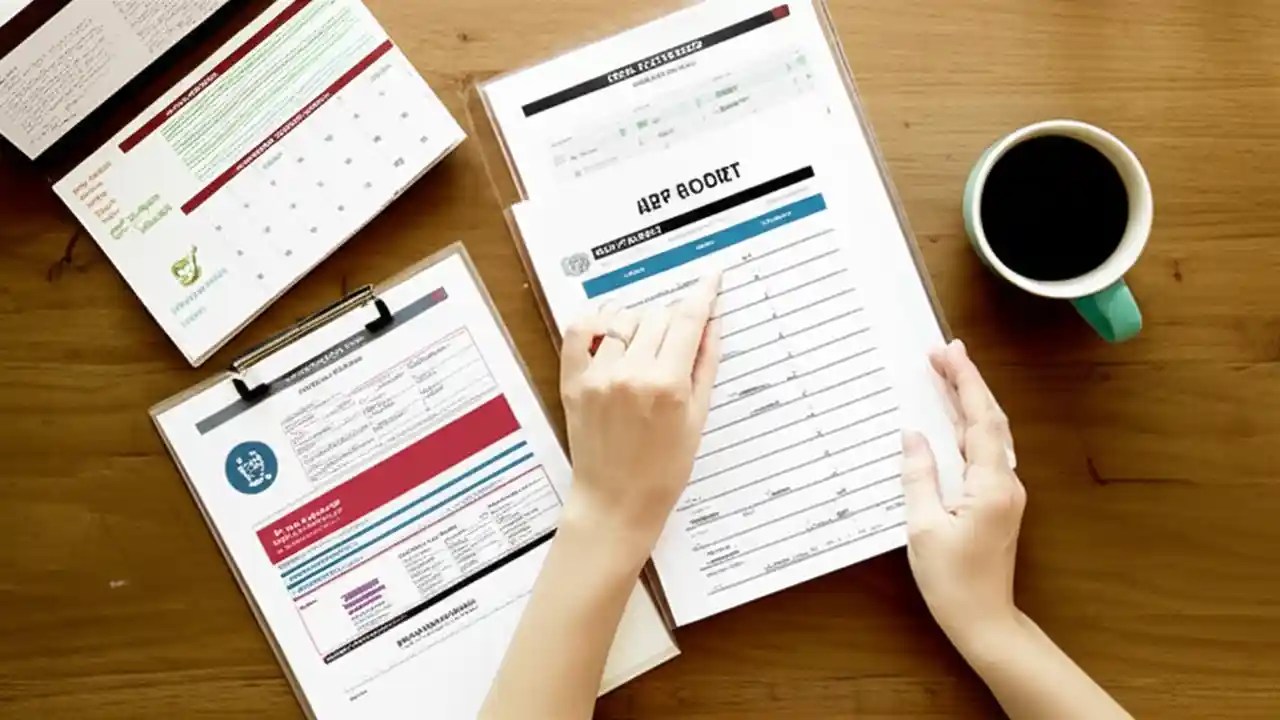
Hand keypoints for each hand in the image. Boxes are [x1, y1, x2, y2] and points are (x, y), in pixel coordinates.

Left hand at [559, 273, 721, 562]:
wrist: (616, 503)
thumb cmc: (664, 470)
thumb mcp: (698, 419)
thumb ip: (706, 365)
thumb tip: (713, 322)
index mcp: (669, 384)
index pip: (688, 320)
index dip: (703, 294)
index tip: (710, 279)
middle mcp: (632, 374)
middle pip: (658, 315)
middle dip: (673, 320)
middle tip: (676, 342)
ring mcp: (599, 376)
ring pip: (623, 319)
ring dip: (639, 324)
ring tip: (645, 348)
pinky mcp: (574, 382)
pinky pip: (579, 330)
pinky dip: (594, 322)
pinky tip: (609, 331)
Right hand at [902, 339, 1025, 644]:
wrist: (984, 619)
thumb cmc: (952, 580)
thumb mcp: (922, 527)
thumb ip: (918, 476)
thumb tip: (913, 436)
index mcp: (990, 485)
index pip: (979, 420)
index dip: (965, 383)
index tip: (948, 353)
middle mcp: (1006, 483)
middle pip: (990, 420)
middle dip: (968, 383)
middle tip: (945, 352)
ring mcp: (1006, 493)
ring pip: (991, 434)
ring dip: (970, 402)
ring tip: (947, 375)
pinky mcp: (998, 502)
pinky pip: (986, 453)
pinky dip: (969, 427)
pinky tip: (951, 420)